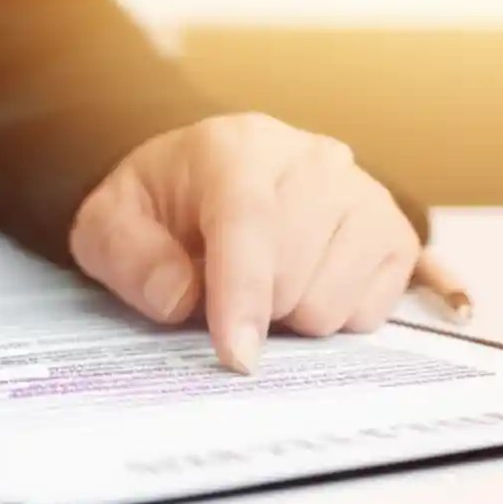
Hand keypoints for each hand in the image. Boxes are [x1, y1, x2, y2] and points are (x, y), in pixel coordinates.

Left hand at [69, 113, 420, 373]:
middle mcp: (313, 158)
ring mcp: (364, 193)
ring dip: (286, 317)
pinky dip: (329, 317)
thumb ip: (126, 257)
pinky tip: (300, 282)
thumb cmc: (156, 210)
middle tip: (217, 287)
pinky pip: (369, 314)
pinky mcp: (395, 233)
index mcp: (236, 147)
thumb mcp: (107, 227)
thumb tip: (179, 298)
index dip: (240, 295)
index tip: (235, 356)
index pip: (248, 221)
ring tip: (261, 280)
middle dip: (247, 309)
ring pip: (332, 302)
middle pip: (291, 274)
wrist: (200, 186)